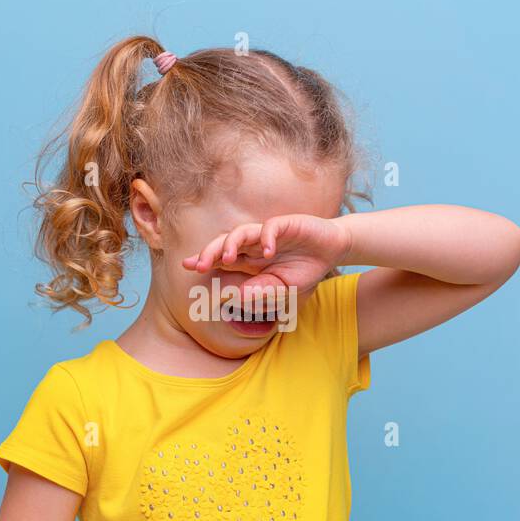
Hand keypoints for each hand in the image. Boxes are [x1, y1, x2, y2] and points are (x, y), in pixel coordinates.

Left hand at [181, 214, 351, 298]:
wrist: (332, 250)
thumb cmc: (305, 269)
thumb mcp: (283, 289)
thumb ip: (262, 292)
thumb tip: (238, 296)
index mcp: (250, 260)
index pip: (222, 258)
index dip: (204, 259)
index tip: (187, 266)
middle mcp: (254, 245)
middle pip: (225, 243)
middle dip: (210, 252)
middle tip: (198, 265)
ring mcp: (267, 233)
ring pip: (241, 232)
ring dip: (231, 244)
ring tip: (227, 259)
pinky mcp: (285, 224)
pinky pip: (270, 227)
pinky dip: (266, 238)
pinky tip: (268, 252)